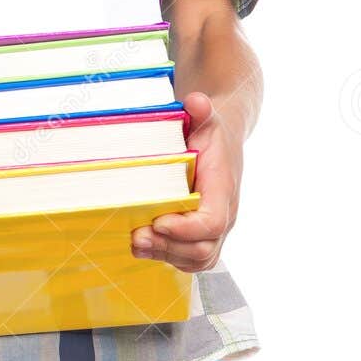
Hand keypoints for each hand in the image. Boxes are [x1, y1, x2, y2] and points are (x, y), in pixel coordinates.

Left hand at [130, 91, 240, 272]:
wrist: (223, 139)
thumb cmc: (210, 132)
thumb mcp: (206, 117)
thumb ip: (201, 110)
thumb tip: (195, 102)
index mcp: (223, 188)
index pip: (213, 221)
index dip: (186, 229)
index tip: (158, 222)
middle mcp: (224, 212)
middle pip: (204, 248)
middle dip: (168, 247)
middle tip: (136, 237)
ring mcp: (215, 227)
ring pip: (198, 259)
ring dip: (165, 255)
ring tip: (136, 243)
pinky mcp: (203, 234)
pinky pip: (192, 259)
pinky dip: (169, 258)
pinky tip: (145, 247)